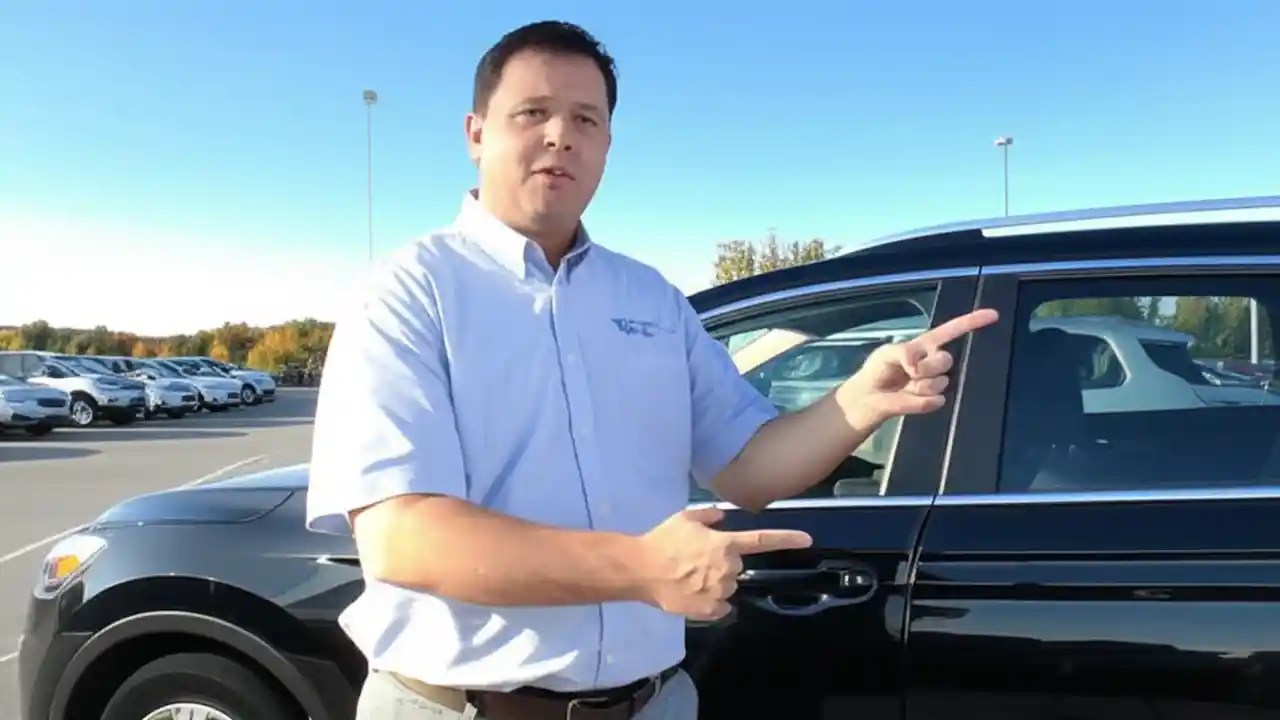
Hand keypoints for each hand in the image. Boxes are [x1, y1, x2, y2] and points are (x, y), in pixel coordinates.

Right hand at [636, 506, 811, 619]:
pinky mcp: (709, 610)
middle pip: (737, 567)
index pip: (762, 541)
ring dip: (715, 582)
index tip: (807, 540)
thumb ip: (709, 517)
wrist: (640, 569)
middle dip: (722, 563)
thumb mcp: (685, 518)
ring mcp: (719, 591)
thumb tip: (721, 520)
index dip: (786, 539)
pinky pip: (719, 606)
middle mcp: (727, 568)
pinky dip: (710, 602)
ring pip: (727, 586)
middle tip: (697, 561)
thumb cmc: (662, 540)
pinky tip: (691, 593)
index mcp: (725, 544)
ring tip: (689, 578)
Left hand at [840, 308, 998, 425]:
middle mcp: (933, 362)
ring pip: (940, 382)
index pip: (951, 331)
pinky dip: (918, 400)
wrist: (866, 398)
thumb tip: (918, 366)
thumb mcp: (885, 354)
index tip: (994, 314)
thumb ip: (903, 353)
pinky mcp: (932, 401)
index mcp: (923, 346)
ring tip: (903, 386)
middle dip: (926, 366)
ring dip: (919, 385)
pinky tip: (907, 398)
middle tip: (907, 372)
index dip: (971, 322)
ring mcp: (935, 383)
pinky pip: (934, 400)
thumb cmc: (876, 371)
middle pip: (945, 360)